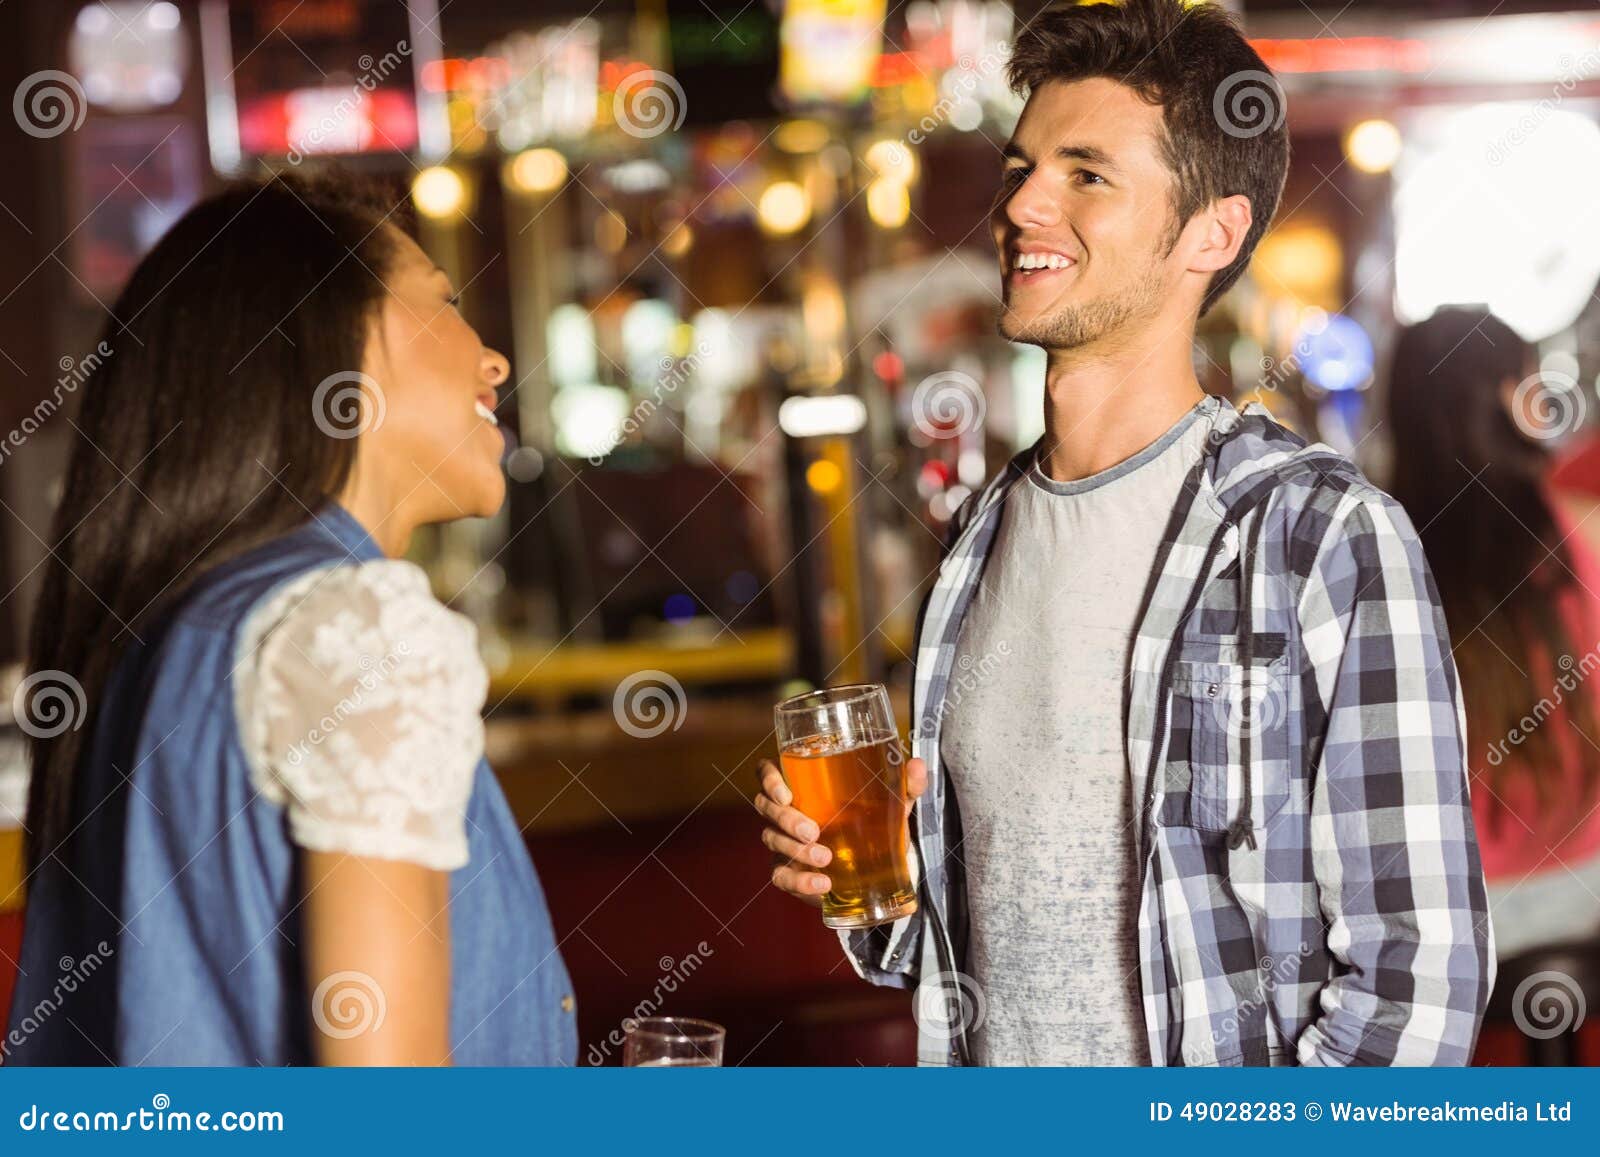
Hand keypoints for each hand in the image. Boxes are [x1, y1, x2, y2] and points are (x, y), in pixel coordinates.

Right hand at [755, 756, 927, 906]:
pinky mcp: (790, 872)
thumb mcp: (892, 802)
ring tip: (825, 858)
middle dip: (787, 820)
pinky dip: (800, 881)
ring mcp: (784, 842)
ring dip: (796, 850)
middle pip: (767, 807)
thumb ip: (905, 784)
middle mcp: (787, 812)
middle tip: (814, 831)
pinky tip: (822, 884)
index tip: (786, 792)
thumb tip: (918, 765)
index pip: (768, 773)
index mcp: (804, 786)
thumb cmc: (876, 822)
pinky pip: (782, 877)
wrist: (881, 866)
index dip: (769, 779)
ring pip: (772, 840)